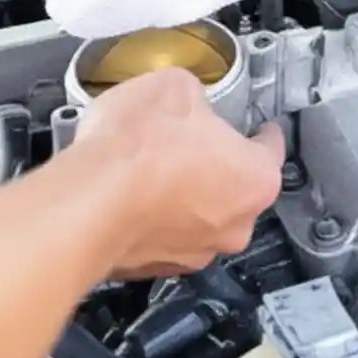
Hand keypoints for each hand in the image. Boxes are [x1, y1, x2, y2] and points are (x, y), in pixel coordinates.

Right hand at [72, 67, 284, 276]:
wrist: (86, 204)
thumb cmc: (139, 146)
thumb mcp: (174, 86)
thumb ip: (193, 95)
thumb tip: (186, 102)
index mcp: (256, 179)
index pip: (271, 151)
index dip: (261, 133)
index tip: (259, 127)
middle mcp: (236, 225)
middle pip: (236, 189)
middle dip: (217, 166)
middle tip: (187, 141)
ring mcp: (196, 254)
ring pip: (199, 218)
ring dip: (183, 197)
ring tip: (149, 169)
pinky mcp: (155, 270)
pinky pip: (162, 237)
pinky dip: (151, 219)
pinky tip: (127, 196)